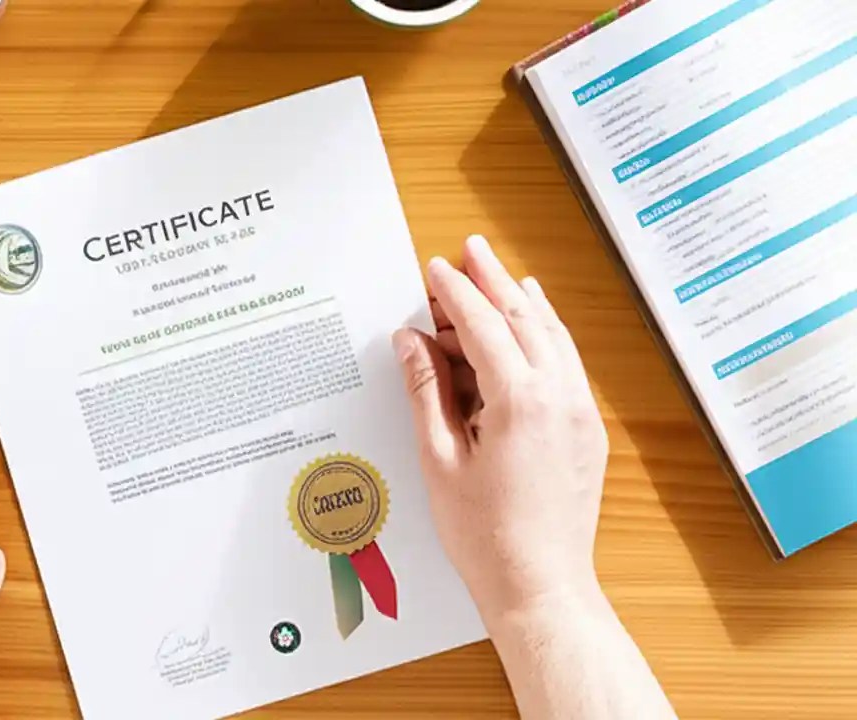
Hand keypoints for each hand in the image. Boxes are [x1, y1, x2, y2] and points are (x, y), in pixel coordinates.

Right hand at [392, 235, 606, 620]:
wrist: (540, 586)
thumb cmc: (485, 535)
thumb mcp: (439, 458)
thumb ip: (426, 390)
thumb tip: (410, 341)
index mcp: (520, 400)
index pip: (483, 324)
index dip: (455, 292)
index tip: (435, 269)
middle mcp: (560, 395)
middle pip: (523, 317)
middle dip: (493, 279)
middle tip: (469, 248)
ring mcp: (580, 411)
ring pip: (552, 335)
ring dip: (522, 301)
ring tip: (501, 274)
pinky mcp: (587, 429)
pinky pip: (567, 361)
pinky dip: (547, 333)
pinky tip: (534, 325)